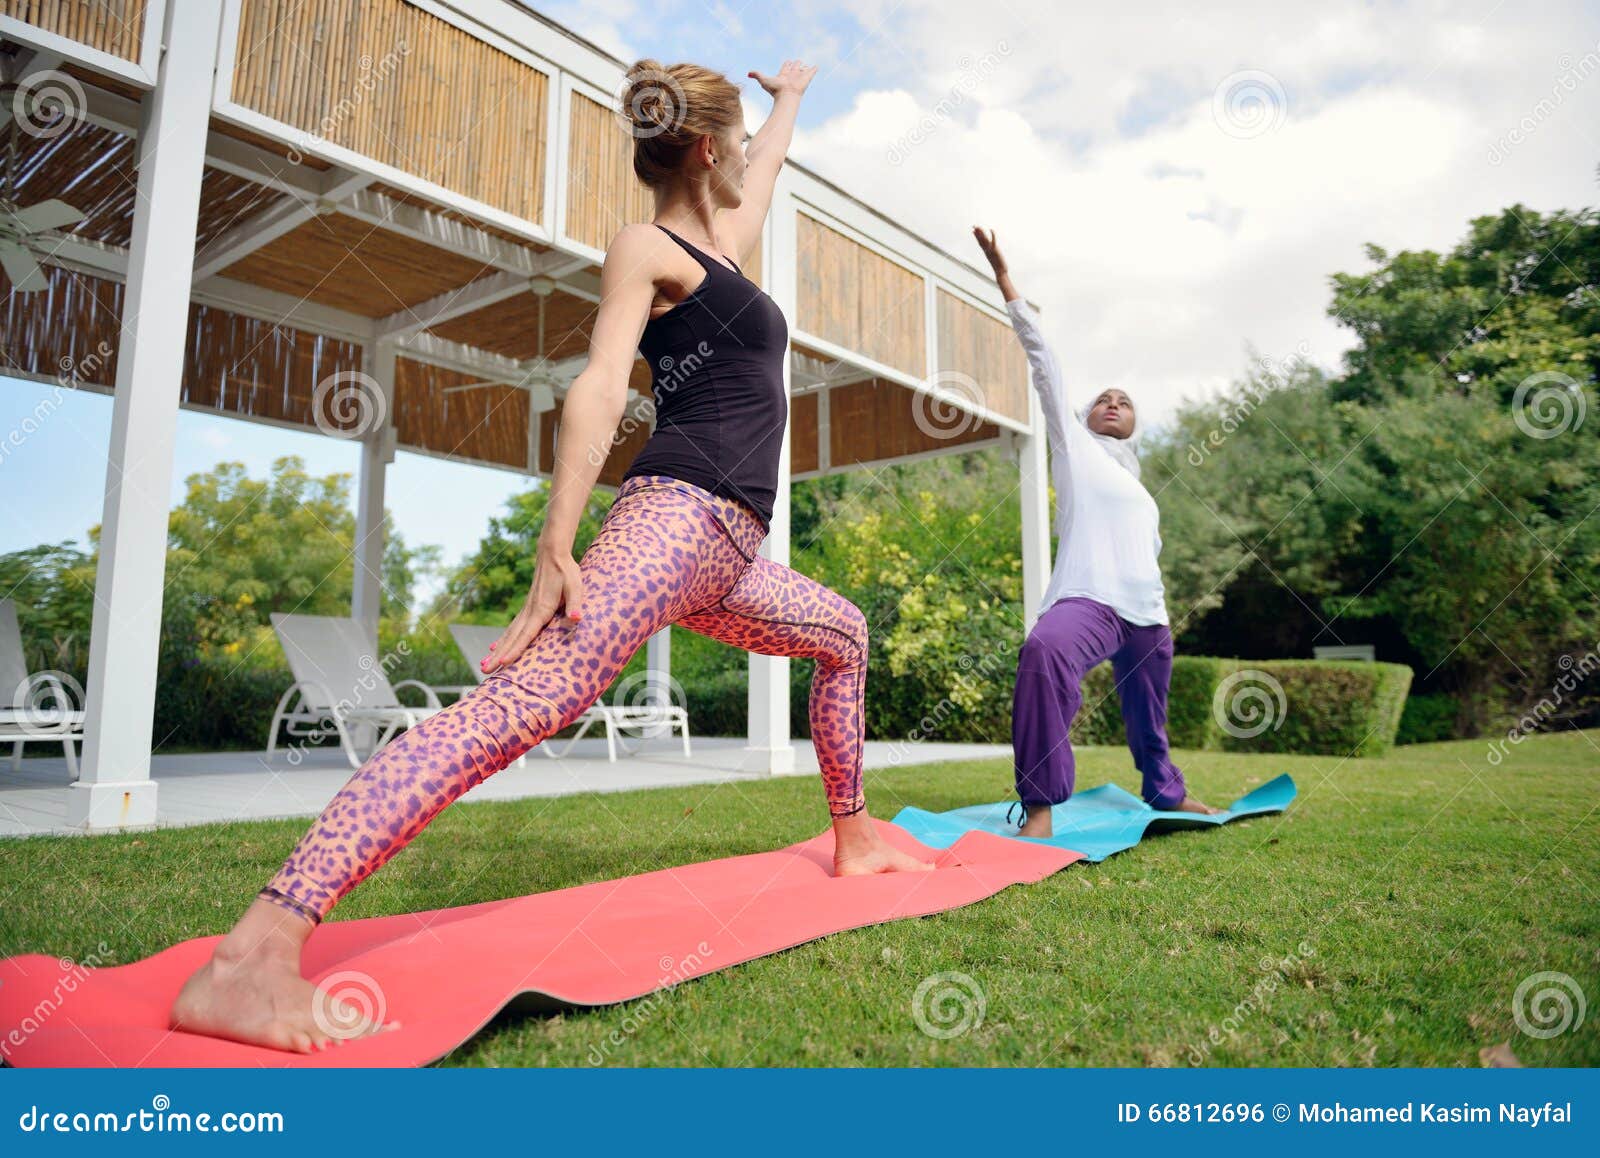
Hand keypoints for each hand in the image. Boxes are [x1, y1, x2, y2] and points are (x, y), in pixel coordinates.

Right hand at [482, 545, 583, 673]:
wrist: (552, 555)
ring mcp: (527, 610)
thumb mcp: (575, 586)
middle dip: (498, 656)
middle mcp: (530, 612)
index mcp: (541, 609)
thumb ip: (575, 603)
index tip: (503, 663)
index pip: (526, 634)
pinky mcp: (528, 609)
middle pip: (512, 638)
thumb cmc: (566, 571)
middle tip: (484, 671)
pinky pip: (513, 628)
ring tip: (484, 665)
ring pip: (509, 634)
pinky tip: (494, 647)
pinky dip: (503, 640)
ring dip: (497, 650)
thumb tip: (577, 618)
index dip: (515, 650)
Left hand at [749, 60, 815, 99]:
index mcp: (784, 75)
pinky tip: (816, 67)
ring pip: (803, 68)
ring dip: (803, 66)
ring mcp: (800, 76)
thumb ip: (756, 75)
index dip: (787, 64)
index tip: (788, 63)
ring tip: (804, 67)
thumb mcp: (764, 80)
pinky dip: (814, 69)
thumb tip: (747, 73)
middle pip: (795, 65)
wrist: (787, 95)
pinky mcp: (807, 77)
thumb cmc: (776, 90)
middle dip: (796, 64)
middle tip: (796, 65)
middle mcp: (792, 75)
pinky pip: (812, 71)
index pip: (787, 66)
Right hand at [972, 225, 1005, 276]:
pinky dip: (992, 235)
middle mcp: (987, 250)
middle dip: (977, 233)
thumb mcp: (994, 260)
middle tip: (973, 226)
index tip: (973, 231)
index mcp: (986, 252)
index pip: (980, 243)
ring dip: (981, 233)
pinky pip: (993, 241)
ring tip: (978, 227)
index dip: (976, 237)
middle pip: (980, 240)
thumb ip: (992, 257)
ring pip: (984, 240)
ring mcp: (990, 250)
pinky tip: (991, 229)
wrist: (1000, 271)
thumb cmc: (998, 267)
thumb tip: (991, 255)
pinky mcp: (995, 250)